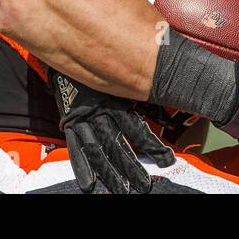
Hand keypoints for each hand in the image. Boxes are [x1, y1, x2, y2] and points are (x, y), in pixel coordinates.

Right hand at [49, 70, 175, 193]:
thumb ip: (145, 100)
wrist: (69, 49)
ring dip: (110, 172)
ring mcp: (83, 118)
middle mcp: (99, 112)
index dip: (152, 144)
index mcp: (116, 100)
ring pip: (97, 150)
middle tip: (144, 185)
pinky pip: (75, 147)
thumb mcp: (125, 80)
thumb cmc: (104, 66)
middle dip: (132, 166)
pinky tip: (89, 183)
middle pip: (118, 144)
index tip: (166, 159)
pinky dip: (81, 166)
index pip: (137, 127)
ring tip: (121, 189)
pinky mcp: (69, 123)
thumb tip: (170, 119)